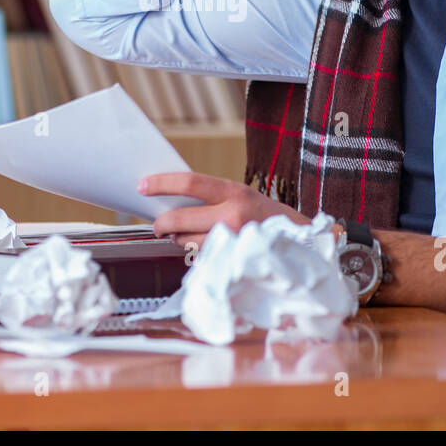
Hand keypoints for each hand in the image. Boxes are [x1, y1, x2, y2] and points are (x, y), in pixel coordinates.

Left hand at [141, 171, 311, 248]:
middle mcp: (233, 215)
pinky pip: (201, 258)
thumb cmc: (268, 218)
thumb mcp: (244, 197)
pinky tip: (206, 249)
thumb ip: (214, 199)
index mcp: (235, 192)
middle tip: (157, 225)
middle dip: (162, 223)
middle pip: (180, 218)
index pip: (190, 182)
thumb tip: (172, 202)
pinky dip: (197, 254)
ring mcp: (232, 242)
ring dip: (179, 240)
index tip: (142, 186)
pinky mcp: (231, 263)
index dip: (162, 183)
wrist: (303, 243)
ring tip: (184, 236)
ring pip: (187, 241)